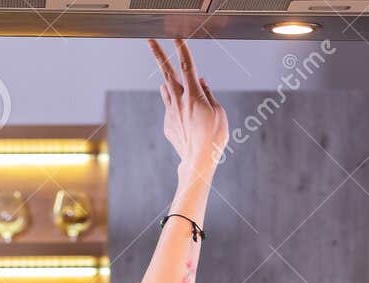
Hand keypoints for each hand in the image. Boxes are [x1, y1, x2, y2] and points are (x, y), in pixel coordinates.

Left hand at [150, 38, 226, 168]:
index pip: (187, 65)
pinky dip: (178, 107)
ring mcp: (171, 113)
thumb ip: (208, 94)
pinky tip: (188, 121)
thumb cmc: (213, 138)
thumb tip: (199, 82)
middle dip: (158, 54)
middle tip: (149, 40)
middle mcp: (179, 101)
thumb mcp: (219, 112)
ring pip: (167, 89)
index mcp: (194, 95)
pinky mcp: (168, 124)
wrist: (198, 162)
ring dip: (170, 81)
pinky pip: (172, 109)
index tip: (176, 35)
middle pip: (167, 72)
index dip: (181, 48)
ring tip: (174, 80)